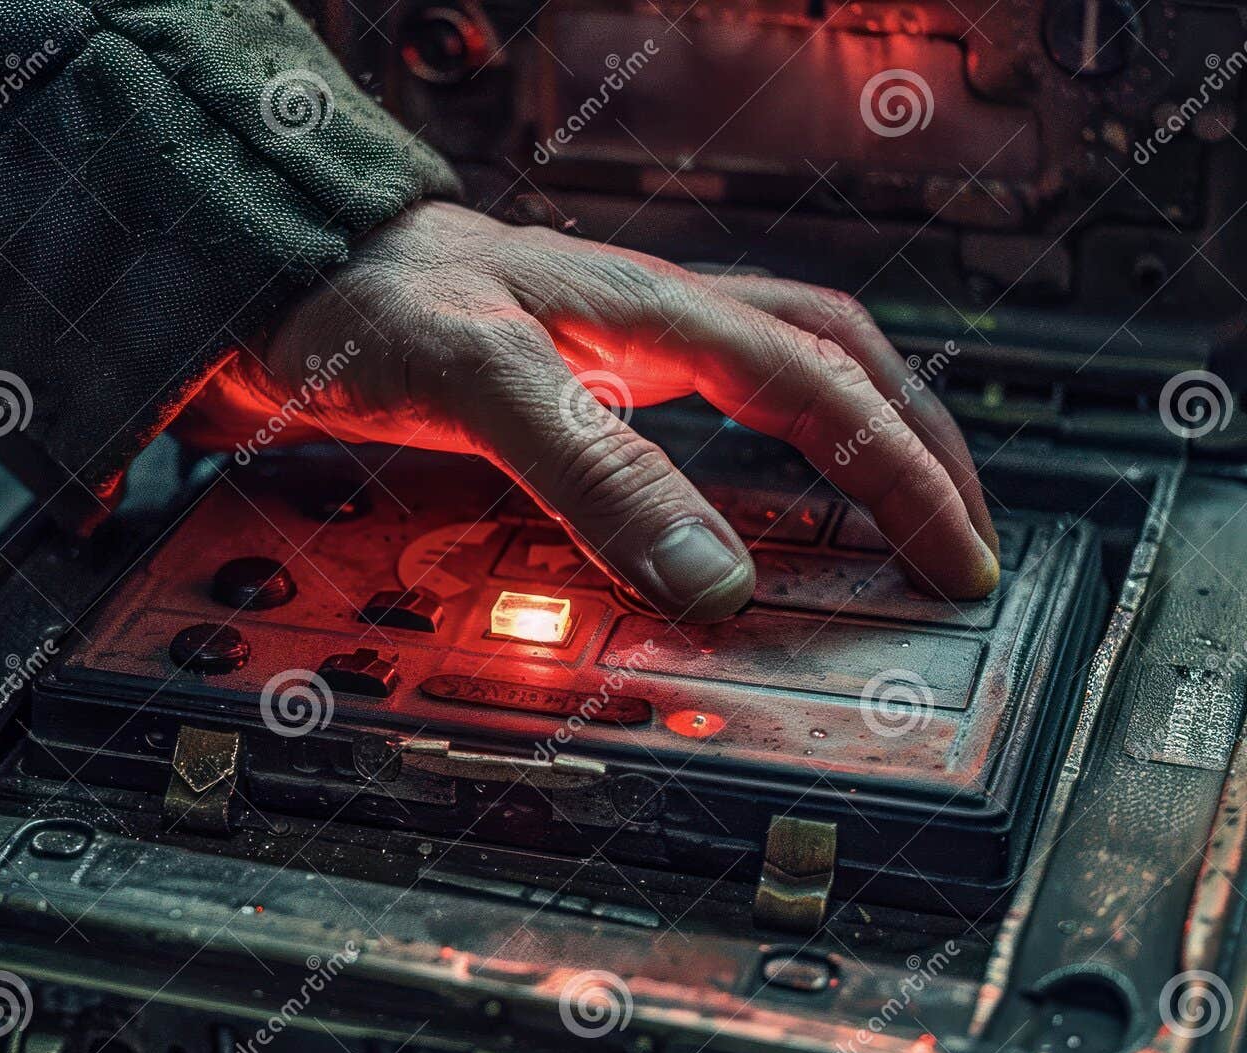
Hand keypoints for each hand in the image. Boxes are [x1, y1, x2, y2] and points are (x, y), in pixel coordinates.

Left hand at [182, 201, 999, 622]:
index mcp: (660, 312)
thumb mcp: (486, 387)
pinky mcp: (582, 366)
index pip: (827, 391)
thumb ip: (597, 473)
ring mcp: (623, 338)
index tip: (956, 560)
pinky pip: (711, 391)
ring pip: (786, 363)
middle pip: (838, 360)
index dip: (903, 476)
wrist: (287, 274)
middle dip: (917, 445)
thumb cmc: (373, 309)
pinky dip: (767, 438)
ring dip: (858, 430)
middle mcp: (658, 317)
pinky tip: (755, 482)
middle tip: (965, 534)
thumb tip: (714, 579)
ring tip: (899, 503)